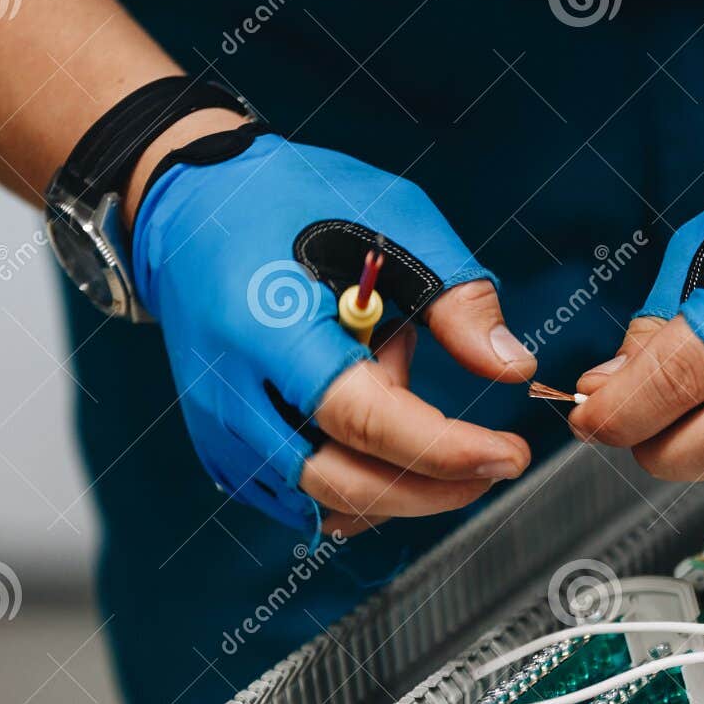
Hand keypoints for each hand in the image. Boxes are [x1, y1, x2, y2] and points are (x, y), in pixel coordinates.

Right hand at [130, 128, 535, 538]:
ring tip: (399, 386)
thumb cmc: (288, 201)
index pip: (367, 420)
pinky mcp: (223, 447)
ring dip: (391, 477)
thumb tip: (509, 366)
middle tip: (493, 462)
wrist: (194, 205)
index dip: (444, 449)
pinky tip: (374, 427)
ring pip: (325, 502)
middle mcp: (232, 393)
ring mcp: (221, 428)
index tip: (506, 455)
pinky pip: (301, 499)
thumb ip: (456, 296)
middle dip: (435, 486)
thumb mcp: (392, 221)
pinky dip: (355, 485)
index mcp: (269, 330)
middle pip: (344, 482)